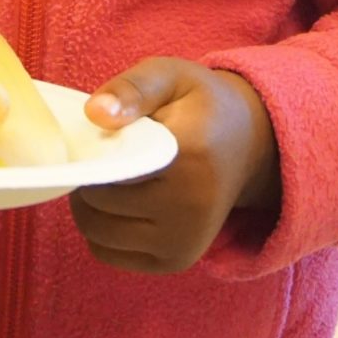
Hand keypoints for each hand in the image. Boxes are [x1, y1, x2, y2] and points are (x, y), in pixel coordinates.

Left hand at [70, 57, 279, 272]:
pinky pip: (109, 252)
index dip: (88, 153)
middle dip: (86, 177)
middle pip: (98, 203)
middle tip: (99, 153)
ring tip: (107, 177)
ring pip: (97, 233)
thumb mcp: (170, 76)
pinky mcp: (176, 261)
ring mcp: (184, 241)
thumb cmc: (200, 105)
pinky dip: (101, 230)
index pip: (111, 168)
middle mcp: (190, 208)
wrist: (250, 144)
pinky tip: (119, 202)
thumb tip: (94, 113)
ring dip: (88, 206)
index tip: (91, 135)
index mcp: (189, 155)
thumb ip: (132, 88)